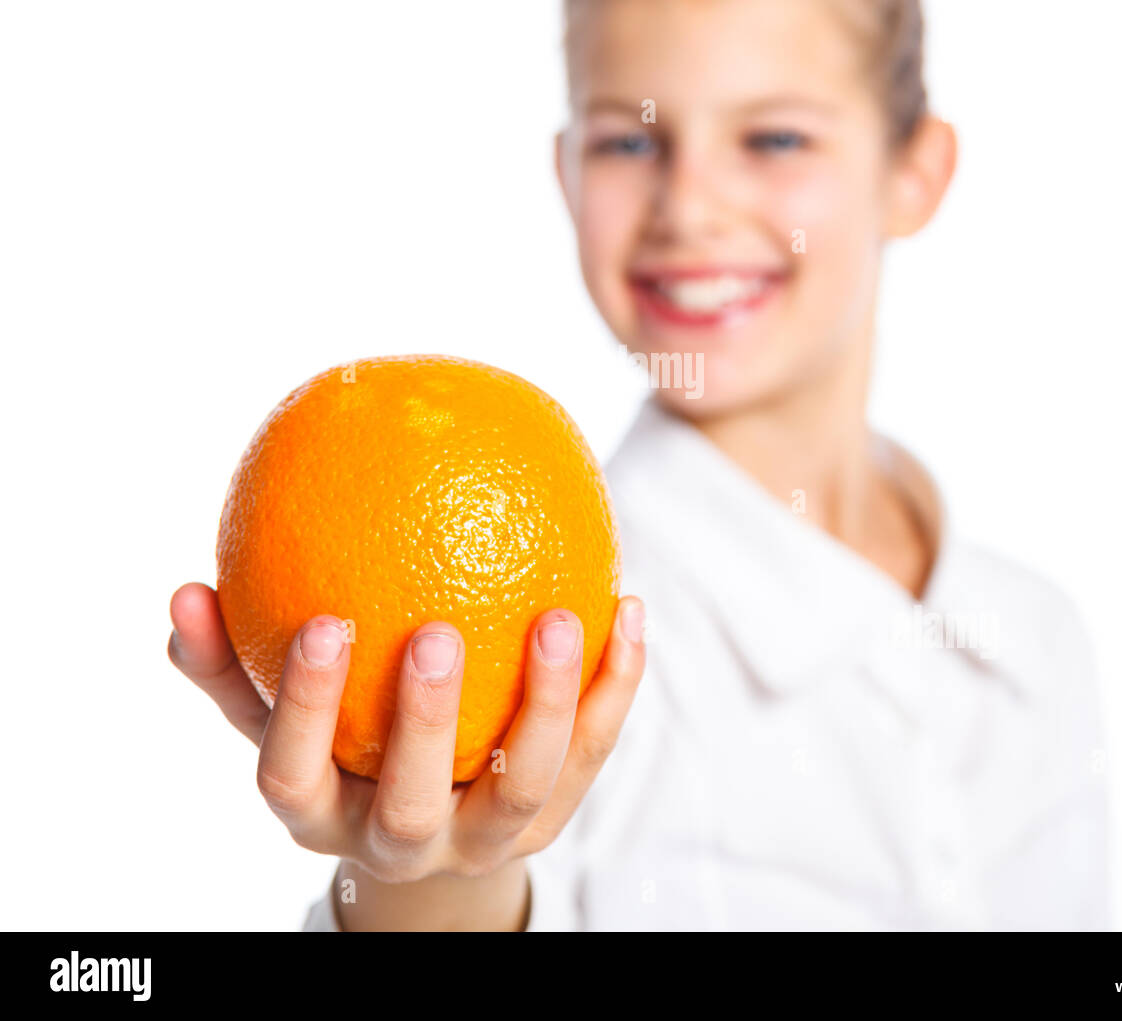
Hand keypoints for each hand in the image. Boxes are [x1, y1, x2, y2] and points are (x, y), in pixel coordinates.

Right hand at [168, 583, 644, 919]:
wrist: (431, 829)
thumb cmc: (340, 750)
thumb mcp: (276, 717)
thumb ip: (230, 663)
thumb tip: (186, 590)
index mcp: (323, 811)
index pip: (294, 774)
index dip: (305, 708)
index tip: (324, 621)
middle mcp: (402, 838)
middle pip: (409, 802)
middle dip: (423, 724)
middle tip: (436, 630)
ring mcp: (484, 837)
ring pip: (523, 789)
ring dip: (547, 705)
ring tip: (560, 617)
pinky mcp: (553, 818)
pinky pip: (595, 751)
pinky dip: (616, 684)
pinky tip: (626, 606)